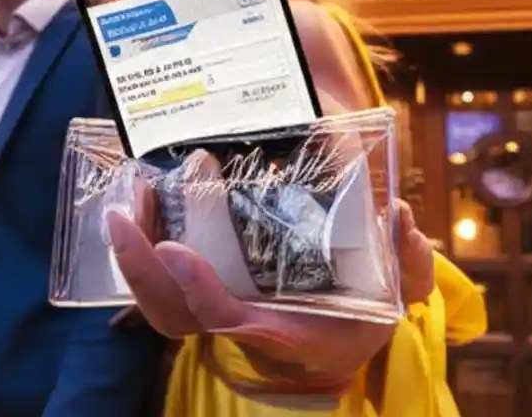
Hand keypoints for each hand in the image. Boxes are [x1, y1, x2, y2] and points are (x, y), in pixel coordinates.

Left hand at [106, 198, 433, 385]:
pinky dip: (144, 243)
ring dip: (132, 254)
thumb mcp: (398, 290)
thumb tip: (398, 217)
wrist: (339, 334)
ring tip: (124, 198)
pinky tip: (140, 199)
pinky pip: (161, 279)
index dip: (200, 290)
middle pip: (171, 313)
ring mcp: (215, 310)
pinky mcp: (204, 289)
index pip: (229, 318)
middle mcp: (240, 324)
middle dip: (139, 269)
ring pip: (157, 299)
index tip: (176, 250)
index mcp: (283, 331)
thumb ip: (408, 262)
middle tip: (123, 214)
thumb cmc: (363, 312)